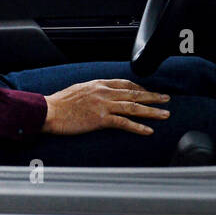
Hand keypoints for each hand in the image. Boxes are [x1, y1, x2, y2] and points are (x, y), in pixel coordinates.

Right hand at [43, 79, 170, 135]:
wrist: (48, 111)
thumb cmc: (59, 103)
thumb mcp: (79, 89)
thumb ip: (93, 91)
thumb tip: (101, 95)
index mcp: (99, 83)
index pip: (125, 83)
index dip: (140, 89)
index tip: (149, 93)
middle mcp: (104, 92)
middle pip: (135, 93)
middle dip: (153, 97)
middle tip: (167, 99)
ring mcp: (104, 105)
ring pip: (134, 107)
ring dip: (152, 111)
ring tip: (165, 114)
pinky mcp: (101, 119)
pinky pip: (124, 123)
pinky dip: (138, 127)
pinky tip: (149, 131)